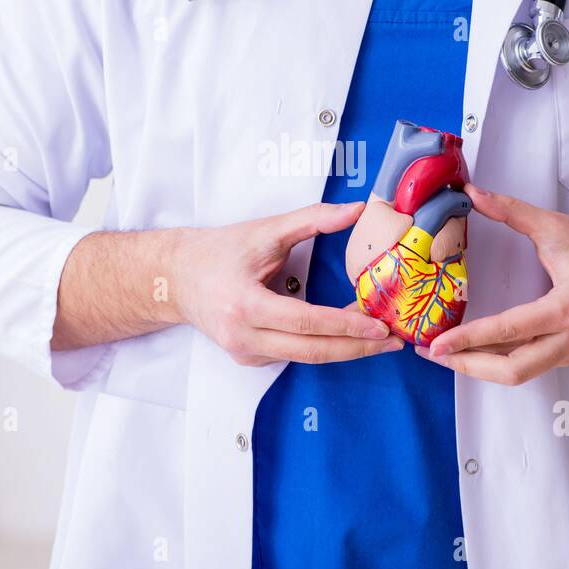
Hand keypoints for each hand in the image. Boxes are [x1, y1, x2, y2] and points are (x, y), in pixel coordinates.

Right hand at [172, 201, 403, 366]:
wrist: (175, 278)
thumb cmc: (218, 251)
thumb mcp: (266, 230)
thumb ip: (313, 219)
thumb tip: (358, 210)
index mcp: (245, 305)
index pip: (306, 322)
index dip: (346, 326)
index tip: (380, 326)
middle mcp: (244, 337)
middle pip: (312, 351)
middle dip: (358, 348)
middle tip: (393, 341)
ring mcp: (245, 353)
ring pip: (306, 359)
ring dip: (345, 349)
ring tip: (379, 338)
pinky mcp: (249, 359)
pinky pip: (293, 356)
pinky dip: (322, 346)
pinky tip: (347, 335)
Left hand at [419, 185, 568, 384]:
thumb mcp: (556, 226)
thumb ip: (510, 210)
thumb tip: (472, 192)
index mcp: (567, 307)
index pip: (509, 330)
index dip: (469, 339)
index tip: (437, 344)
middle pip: (513, 371)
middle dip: (468, 366)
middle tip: (433, 354)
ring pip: (520, 374)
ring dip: (481, 368)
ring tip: (446, 355)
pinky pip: (530, 366)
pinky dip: (500, 362)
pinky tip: (475, 351)